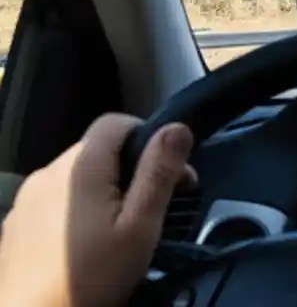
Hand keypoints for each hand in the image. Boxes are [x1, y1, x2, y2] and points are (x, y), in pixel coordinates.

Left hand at [0, 114, 196, 306]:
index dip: (147, 137)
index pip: (115, 122)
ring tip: (119, 228)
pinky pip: (54, 199)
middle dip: (130, 167)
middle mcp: (46, 173)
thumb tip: (178, 127)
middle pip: (96, 150)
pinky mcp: (14, 223)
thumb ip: (159, 173)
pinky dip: (76, 208)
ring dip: (103, 188)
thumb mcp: (140, 227)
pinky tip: (85, 243)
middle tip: (155, 206)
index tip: (169, 173)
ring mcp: (25, 199)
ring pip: (75, 176)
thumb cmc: (93, 277)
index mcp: (80, 167)